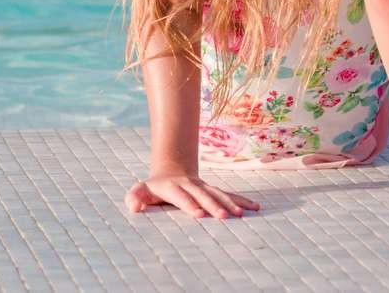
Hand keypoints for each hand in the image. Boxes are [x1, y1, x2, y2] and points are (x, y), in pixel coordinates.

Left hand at [124, 172, 259, 219]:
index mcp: (173, 187)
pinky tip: (254, 207)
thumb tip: (133, 207)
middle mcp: (191, 185)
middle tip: (222, 217)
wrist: (172, 171)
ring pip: (218, 194)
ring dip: (230, 203)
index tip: (199, 215)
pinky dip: (241, 200)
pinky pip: (228, 195)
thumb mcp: (141, 191)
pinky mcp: (213, 190)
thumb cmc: (154, 188)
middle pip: (203, 195)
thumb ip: (135, 197)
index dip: (190, 204)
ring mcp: (203, 186)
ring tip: (241, 214)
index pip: (182, 196)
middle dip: (213, 205)